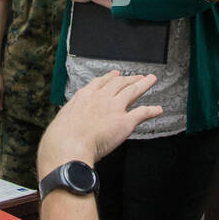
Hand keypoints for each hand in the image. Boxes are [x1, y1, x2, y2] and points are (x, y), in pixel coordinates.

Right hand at [37, 71, 162, 178]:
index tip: (115, 74)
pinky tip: (158, 109)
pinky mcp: (125, 121)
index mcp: (84, 97)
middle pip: (118, 83)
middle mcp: (100, 98)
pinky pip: (142, 113)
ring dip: (143, 84)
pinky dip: (152, 110)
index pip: (100, 83)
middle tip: (137, 77)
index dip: (110, 78)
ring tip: (150, 80)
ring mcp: (114, 108)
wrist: (69, 145)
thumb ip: (70, 119)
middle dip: (129, 79)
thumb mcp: (62, 121)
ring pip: (132, 91)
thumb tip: (67, 126)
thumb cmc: (61, 138)